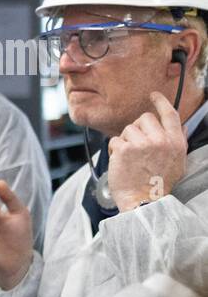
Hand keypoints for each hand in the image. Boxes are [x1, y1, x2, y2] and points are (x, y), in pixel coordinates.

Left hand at [107, 92, 188, 211]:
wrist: (144, 200)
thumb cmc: (160, 183)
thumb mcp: (178, 162)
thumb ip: (178, 142)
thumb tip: (181, 127)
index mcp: (175, 141)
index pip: (169, 114)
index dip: (160, 102)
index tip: (153, 95)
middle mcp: (160, 140)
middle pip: (144, 118)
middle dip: (137, 129)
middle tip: (136, 146)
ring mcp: (141, 144)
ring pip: (127, 129)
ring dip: (125, 141)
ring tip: (130, 158)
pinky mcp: (124, 149)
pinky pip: (115, 140)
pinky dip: (115, 150)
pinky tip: (120, 162)